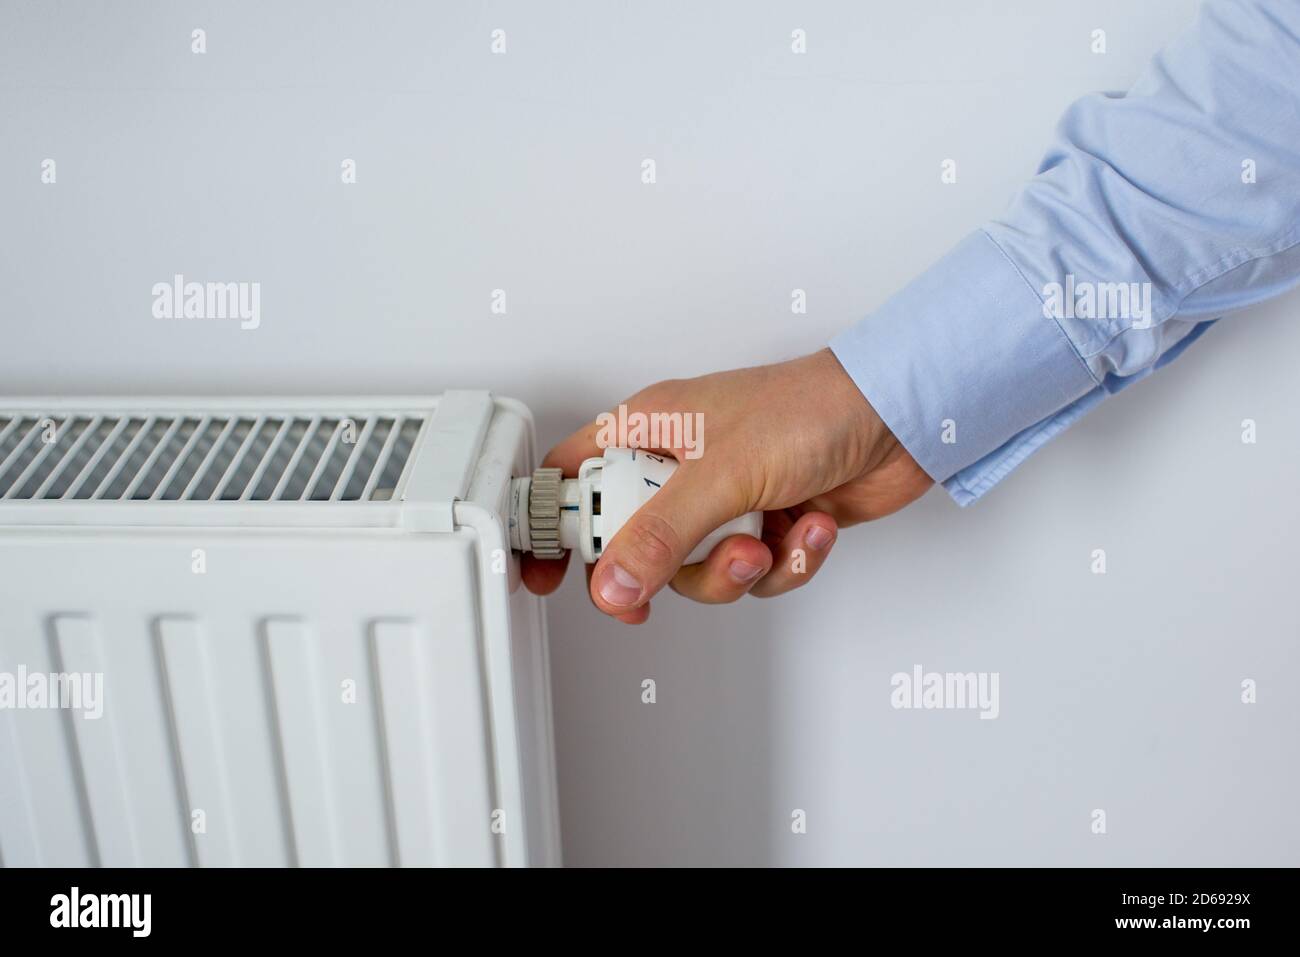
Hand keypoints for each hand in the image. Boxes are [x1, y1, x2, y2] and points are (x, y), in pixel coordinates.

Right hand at [521, 348, 933, 622]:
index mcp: (651, 430)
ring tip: (762, 547)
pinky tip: (810, 530)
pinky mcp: (770, 523)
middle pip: (634, 541)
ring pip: (697, 570)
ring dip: (735, 573)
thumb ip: (661, 534)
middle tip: (673, 574)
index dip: (554, 524)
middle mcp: (683, 465)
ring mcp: (727, 497)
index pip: (575, 477)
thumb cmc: (812, 409)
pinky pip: (755, 574)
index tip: (548, 573)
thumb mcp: (722, 473)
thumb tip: (612, 585)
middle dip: (667, 567)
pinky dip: (786, 563)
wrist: (902, 419)